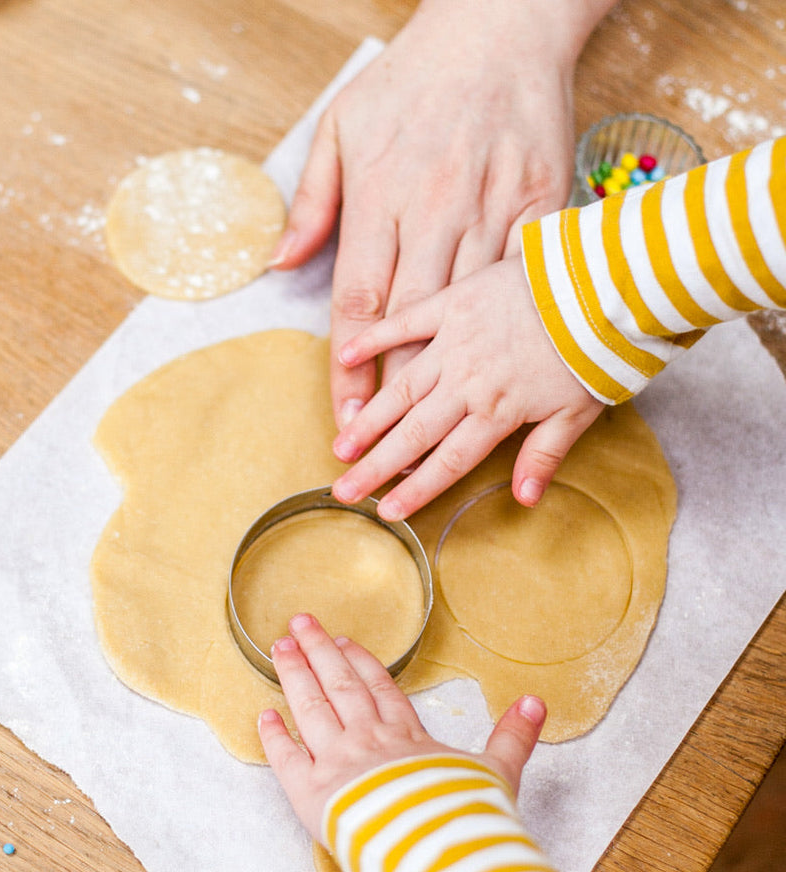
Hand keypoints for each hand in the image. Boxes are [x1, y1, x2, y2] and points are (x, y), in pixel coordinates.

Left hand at [258, 613, 545, 842]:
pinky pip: (286, 758)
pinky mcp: (311, 793)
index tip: (341, 640)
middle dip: (318, 651)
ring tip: (279, 647)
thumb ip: (513, 737)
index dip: (359, 662)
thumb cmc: (467, 820)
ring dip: (294, 676)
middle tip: (299, 622)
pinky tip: (262, 715)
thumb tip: (537, 702)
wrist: (439, 857)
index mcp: (407, 737)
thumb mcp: (499, 774)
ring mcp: (337, 764)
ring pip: (310, 708)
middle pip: (339, 687)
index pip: (378, 689)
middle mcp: (368, 742)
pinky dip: (273, 736)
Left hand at [270, 0, 613, 429]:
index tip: (343, 420)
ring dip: (443, 382)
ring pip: (461, 315)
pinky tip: (495, 376)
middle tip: (379, 453)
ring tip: (429, 438)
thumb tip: (281, 262)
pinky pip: (515, 282)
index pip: (358, 304)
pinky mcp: (537, 207)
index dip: (348, 372)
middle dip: (390, 397)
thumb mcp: (342, 127)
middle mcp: (433, 212)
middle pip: (406, 326)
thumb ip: (312, 202)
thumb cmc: (413, 78)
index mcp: (382, 198)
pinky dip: (503, 331)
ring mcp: (490, 211)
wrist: (503, 25)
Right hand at [328, 254, 603, 518]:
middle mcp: (468, 383)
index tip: (386, 511)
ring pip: (402, 389)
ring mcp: (456, 342)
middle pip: (414, 434)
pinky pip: (407, 323)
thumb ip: (544, 454)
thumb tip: (525, 500)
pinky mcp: (454, 302)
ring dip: (369, 419)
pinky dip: (376, 339)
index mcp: (498, 412)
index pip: (448, 462)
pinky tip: (347, 357)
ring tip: (340, 445)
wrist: (606, 285)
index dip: (416, 490)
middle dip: (376, 465)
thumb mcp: (578, 412)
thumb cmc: (596, 350)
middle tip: (343, 489)